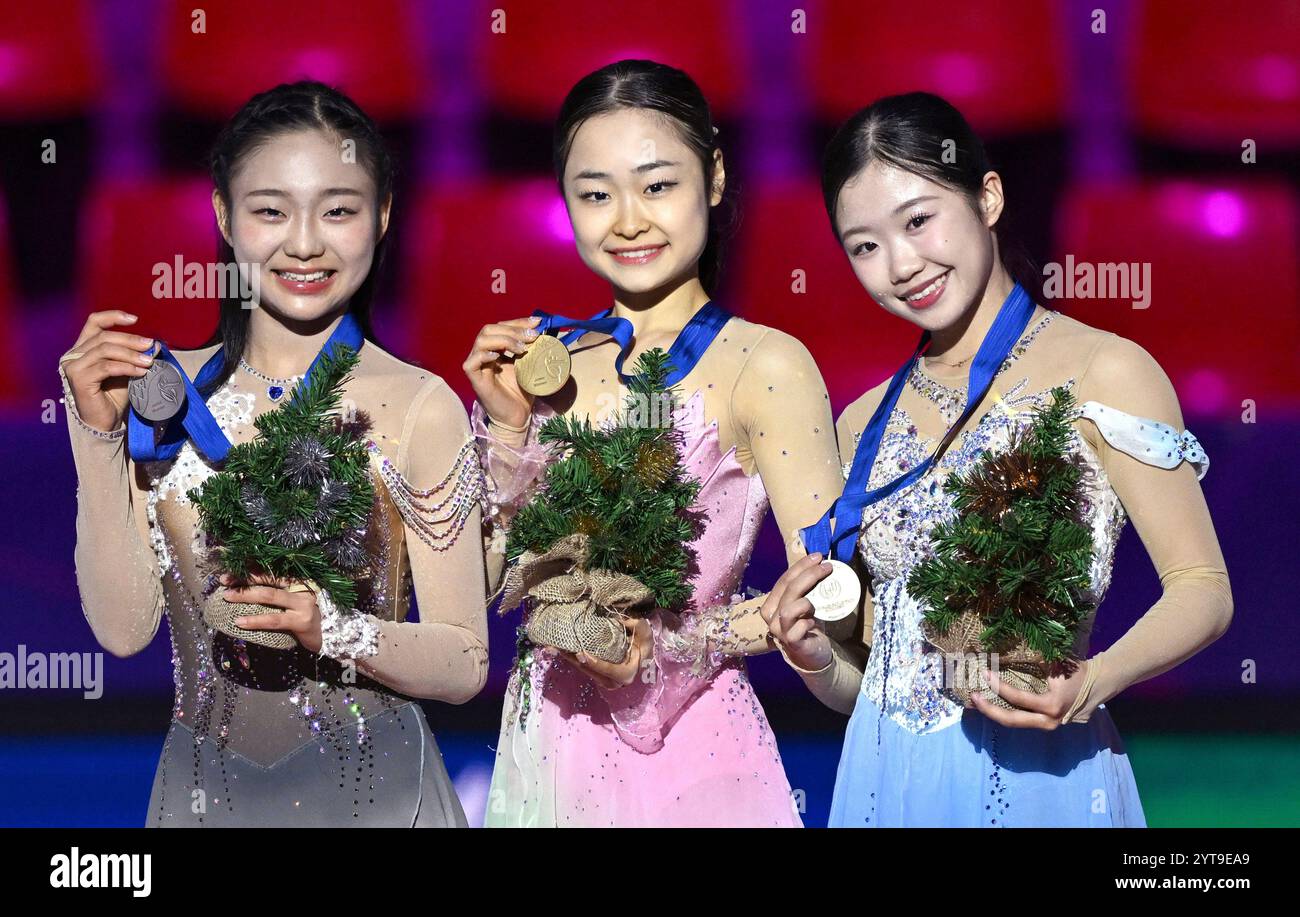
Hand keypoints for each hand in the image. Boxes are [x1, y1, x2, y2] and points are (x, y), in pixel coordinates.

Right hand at [61, 310, 155, 432]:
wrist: (105, 421)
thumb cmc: (114, 396)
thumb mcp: (127, 370)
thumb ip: (136, 356)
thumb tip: (155, 344)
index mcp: (83, 348)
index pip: (94, 322)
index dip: (113, 316)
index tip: (135, 319)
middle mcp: (74, 354)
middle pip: (104, 336)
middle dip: (131, 339)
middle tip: (150, 346)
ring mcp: (74, 366)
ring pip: (105, 350)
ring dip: (131, 354)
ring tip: (149, 362)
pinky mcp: (79, 379)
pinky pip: (106, 367)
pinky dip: (126, 367)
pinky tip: (140, 372)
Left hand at [222, 572, 322, 653]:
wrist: (325, 637)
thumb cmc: (302, 618)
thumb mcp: (291, 601)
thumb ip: (275, 593)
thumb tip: (244, 588)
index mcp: (298, 581)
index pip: (270, 572)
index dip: (250, 570)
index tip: (230, 573)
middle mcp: (302, 588)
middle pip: (268, 580)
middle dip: (244, 580)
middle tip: (224, 581)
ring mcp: (303, 604)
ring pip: (269, 596)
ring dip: (246, 595)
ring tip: (228, 597)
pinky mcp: (302, 621)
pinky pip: (274, 620)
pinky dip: (255, 620)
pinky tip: (240, 622)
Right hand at [462, 316, 542, 429]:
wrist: (517, 416)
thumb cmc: (523, 392)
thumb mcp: (530, 365)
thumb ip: (532, 349)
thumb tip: (543, 330)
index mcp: (496, 348)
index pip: (502, 327)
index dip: (518, 322)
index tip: (537, 322)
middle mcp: (484, 354)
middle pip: (490, 329)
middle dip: (513, 329)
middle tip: (532, 336)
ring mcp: (478, 365)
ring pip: (481, 340)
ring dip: (503, 340)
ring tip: (521, 348)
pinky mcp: (475, 379)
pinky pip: (472, 362)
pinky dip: (485, 355)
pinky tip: (499, 357)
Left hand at [557, 616, 652, 689]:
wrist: (642, 655)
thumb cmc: (643, 646)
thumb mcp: (646, 636)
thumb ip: (639, 627)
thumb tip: (621, 619)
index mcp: (626, 674)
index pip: (609, 670)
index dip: (595, 662)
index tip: (581, 653)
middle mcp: (612, 681)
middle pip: (589, 670)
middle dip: (573, 659)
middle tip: (558, 647)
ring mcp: (602, 679)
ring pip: (583, 669)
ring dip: (567, 658)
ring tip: (553, 646)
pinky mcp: (595, 674)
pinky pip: (581, 666)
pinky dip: (570, 657)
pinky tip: (557, 648)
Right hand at [763, 552, 835, 671]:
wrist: (811, 655)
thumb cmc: (806, 626)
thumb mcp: (803, 605)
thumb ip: (805, 590)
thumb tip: (820, 564)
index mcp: (771, 604)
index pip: (783, 580)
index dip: (800, 567)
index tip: (818, 557)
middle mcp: (771, 617)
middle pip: (788, 589)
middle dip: (808, 574)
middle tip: (826, 567)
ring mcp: (779, 631)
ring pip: (789, 608)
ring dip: (806, 601)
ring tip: (816, 603)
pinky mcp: (791, 642)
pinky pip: (797, 628)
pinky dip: (807, 621)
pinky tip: (814, 621)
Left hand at [970, 661, 1089, 728]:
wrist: (1099, 685)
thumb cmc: (1077, 671)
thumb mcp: (1056, 665)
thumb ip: (1034, 662)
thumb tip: (1006, 651)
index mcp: (1052, 704)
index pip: (1019, 699)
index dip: (999, 687)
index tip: (984, 674)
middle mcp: (1049, 720)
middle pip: (1012, 721)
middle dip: (990, 710)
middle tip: (973, 698)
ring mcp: (1048, 725)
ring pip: (1016, 723)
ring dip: (995, 713)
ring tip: (977, 703)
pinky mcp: (1045, 724)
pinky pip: (1023, 720)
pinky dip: (1006, 713)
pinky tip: (992, 706)